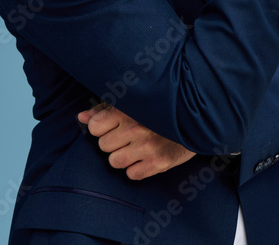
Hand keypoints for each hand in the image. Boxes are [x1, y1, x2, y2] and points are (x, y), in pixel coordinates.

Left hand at [77, 103, 195, 179]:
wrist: (197, 120)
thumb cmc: (159, 110)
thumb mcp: (133, 104)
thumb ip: (104, 110)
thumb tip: (81, 117)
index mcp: (129, 109)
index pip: (94, 127)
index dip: (102, 128)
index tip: (115, 125)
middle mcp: (137, 128)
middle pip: (103, 146)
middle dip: (114, 142)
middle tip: (131, 135)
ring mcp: (148, 146)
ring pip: (114, 162)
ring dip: (123, 157)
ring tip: (138, 146)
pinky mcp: (159, 162)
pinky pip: (131, 174)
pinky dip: (137, 168)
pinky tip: (147, 156)